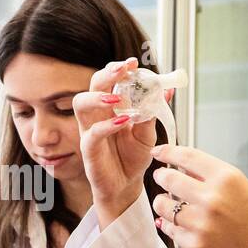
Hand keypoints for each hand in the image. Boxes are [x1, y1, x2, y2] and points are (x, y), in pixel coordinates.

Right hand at [73, 58, 172, 226]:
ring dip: (98, 96)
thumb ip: (152, 112)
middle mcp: (96, 115)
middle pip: (91, 86)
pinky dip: (106, 125)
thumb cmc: (133, 157)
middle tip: (123, 69)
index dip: (117, 68)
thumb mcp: (148, 132)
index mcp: (109, 107)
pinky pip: (92, 133)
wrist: (126, 185)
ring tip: (118, 96)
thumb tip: (166, 90)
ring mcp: (89, 131)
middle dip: (106, 74)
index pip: (108, 80)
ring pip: (81, 104)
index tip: (132, 62)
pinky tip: (122, 122)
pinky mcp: (88, 150)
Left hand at [150, 144, 247, 247]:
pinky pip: (171, 231)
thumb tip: (182, 169)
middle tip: (161, 177)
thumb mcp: (243, 187)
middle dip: (161, 177)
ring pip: (163, 206)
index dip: (167, 152)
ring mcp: (202, 224)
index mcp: (227, 178)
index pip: (187, 156)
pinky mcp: (196, 247)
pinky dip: (173, 226)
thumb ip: (212, 177)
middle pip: (168, 179)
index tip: (159, 152)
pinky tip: (181, 225)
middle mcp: (212, 199)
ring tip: (171, 205)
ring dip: (164, 204)